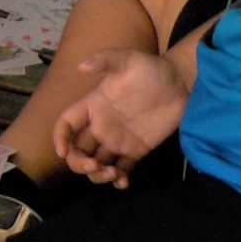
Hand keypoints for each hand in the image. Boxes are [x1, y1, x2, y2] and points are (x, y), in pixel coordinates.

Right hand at [52, 48, 188, 188]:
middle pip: (78, 150)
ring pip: (97, 164)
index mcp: (93, 106)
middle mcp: (101, 126)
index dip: (60, 137)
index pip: (67, 124)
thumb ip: (104, 60)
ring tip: (113, 173)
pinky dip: (118, 181)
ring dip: (97, 176)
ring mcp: (118, 140)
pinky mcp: (136, 151)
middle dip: (79, 163)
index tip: (63, 151)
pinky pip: (122, 170)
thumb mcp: (127, 59)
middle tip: (94, 166)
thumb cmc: (151, 69)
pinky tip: (124, 182)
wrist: (180, 82)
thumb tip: (81, 67)